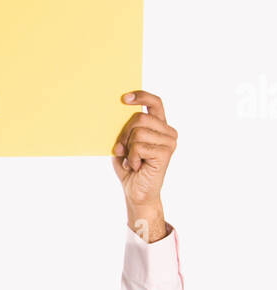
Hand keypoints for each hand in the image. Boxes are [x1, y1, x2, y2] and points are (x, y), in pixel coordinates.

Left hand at [112, 90, 176, 214]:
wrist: (137, 192)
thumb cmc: (131, 167)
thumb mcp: (125, 144)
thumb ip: (126, 129)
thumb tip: (119, 112)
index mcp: (160, 126)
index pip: (155, 103)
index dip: (141, 97)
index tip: (124, 99)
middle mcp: (168, 132)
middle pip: (139, 118)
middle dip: (124, 134)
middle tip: (122, 150)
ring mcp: (169, 142)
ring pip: (138, 132)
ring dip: (128, 148)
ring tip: (132, 161)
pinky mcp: (165, 153)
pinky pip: (139, 146)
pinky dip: (132, 158)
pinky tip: (137, 166)